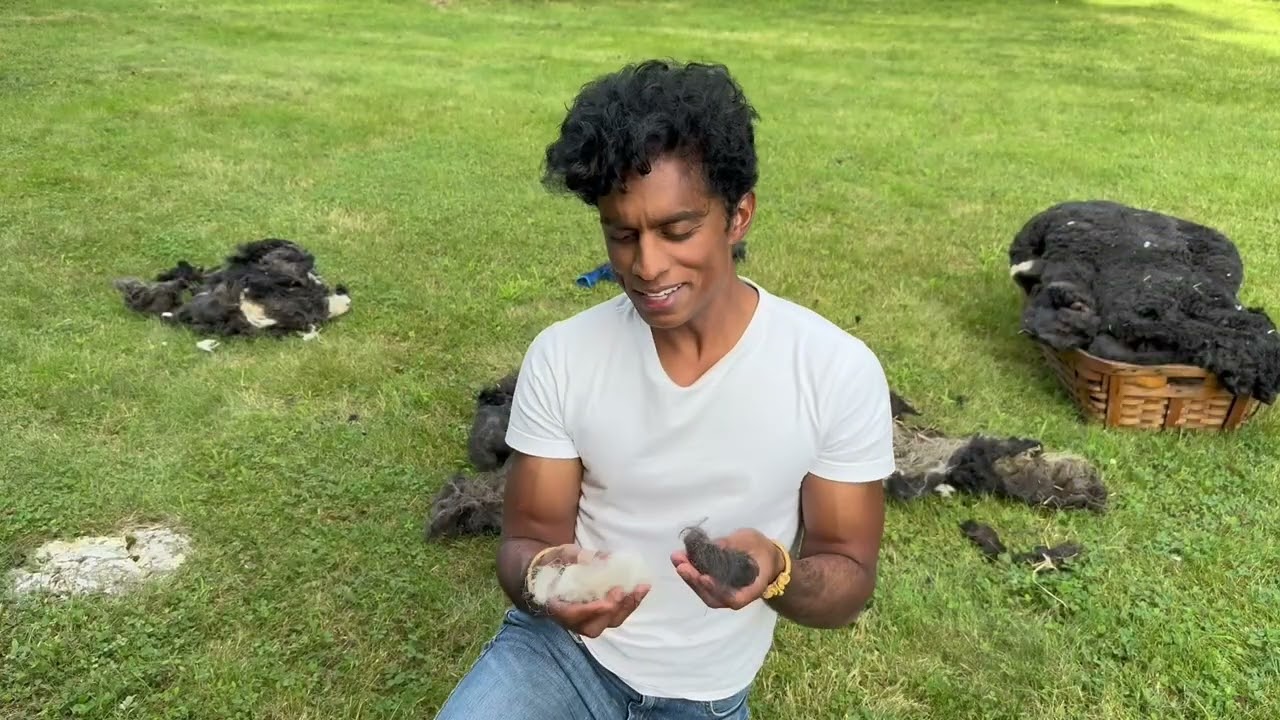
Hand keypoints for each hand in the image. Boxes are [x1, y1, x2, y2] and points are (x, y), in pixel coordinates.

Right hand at [527, 544, 651, 637]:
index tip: (607, 602)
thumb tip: (606, 559)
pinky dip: (629, 603)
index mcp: (555, 606)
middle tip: (622, 591)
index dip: (591, 611)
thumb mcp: (560, 554)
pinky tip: (642, 589)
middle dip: (612, 611)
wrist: (545, 573)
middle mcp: (571, 619)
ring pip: (608, 623)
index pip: (572, 616)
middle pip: (594, 627)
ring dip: (627, 607)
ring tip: (641, 588)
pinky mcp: (599, 614)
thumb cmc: (551, 564)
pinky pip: (615, 615)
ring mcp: (586, 619)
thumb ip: (577, 556)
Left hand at [670, 528, 784, 610]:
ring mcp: (725, 593)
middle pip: (713, 598)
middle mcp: (737, 596)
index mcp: (753, 589)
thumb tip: (712, 546)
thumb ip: (734, 544)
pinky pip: (703, 584)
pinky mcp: (716, 585)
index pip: (735, 599)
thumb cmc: (762, 549)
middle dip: (695, 581)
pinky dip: (692, 572)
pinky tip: (682, 558)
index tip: (704, 578)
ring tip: (677, 558)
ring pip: (705, 593)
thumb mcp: (752, 540)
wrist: (764, 555)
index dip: (718, 591)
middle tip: (681, 564)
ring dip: (689, 577)